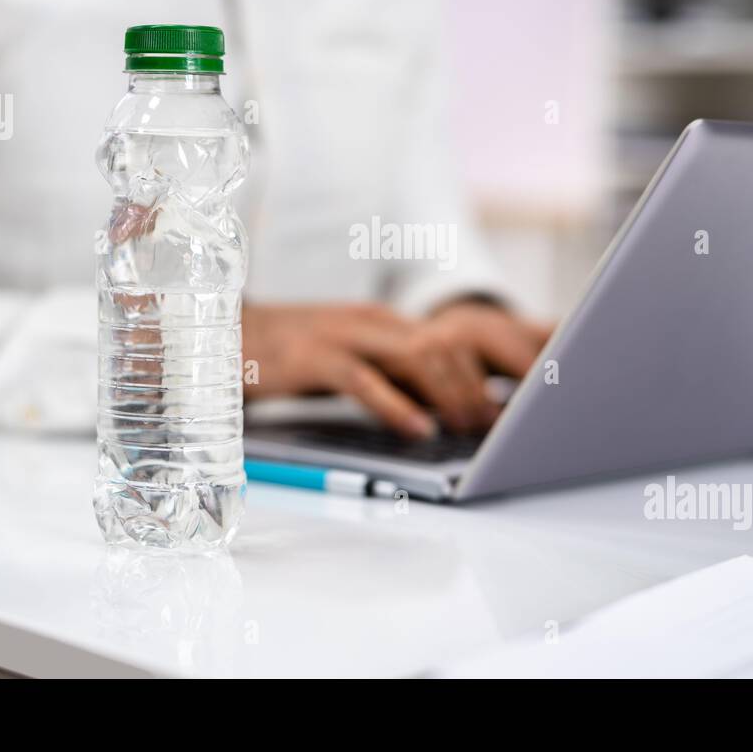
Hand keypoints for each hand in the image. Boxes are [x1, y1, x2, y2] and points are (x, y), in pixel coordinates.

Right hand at [242, 301, 552, 438]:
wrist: (225, 334)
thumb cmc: (296, 355)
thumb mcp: (355, 359)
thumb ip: (398, 376)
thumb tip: (453, 408)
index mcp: (389, 321)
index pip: (456, 336)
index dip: (498, 363)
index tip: (527, 396)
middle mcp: (374, 322)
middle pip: (447, 345)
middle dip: (483, 385)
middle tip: (506, 425)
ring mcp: (344, 335)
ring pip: (415, 358)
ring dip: (450, 395)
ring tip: (472, 429)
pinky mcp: (313, 357)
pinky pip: (363, 381)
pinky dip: (395, 406)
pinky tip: (418, 429)